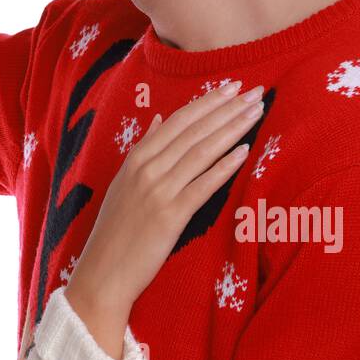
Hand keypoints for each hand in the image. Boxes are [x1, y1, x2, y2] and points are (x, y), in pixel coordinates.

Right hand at [64, 81, 264, 357]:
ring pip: (202, 151)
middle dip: (226, 108)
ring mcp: (159, 190)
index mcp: (137, 158)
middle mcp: (147, 168)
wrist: (104, 272)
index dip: (207, 102)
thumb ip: (142, 149)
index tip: (231, 87)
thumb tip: (157, 120)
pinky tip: (244, 151)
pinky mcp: (171, 215)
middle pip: (194, 130)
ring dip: (232, 128)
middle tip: (254, 91)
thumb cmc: (116, 230)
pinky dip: (225, 166)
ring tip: (255, 112)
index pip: (178, 120)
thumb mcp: (123, 182)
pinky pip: (203, 185)